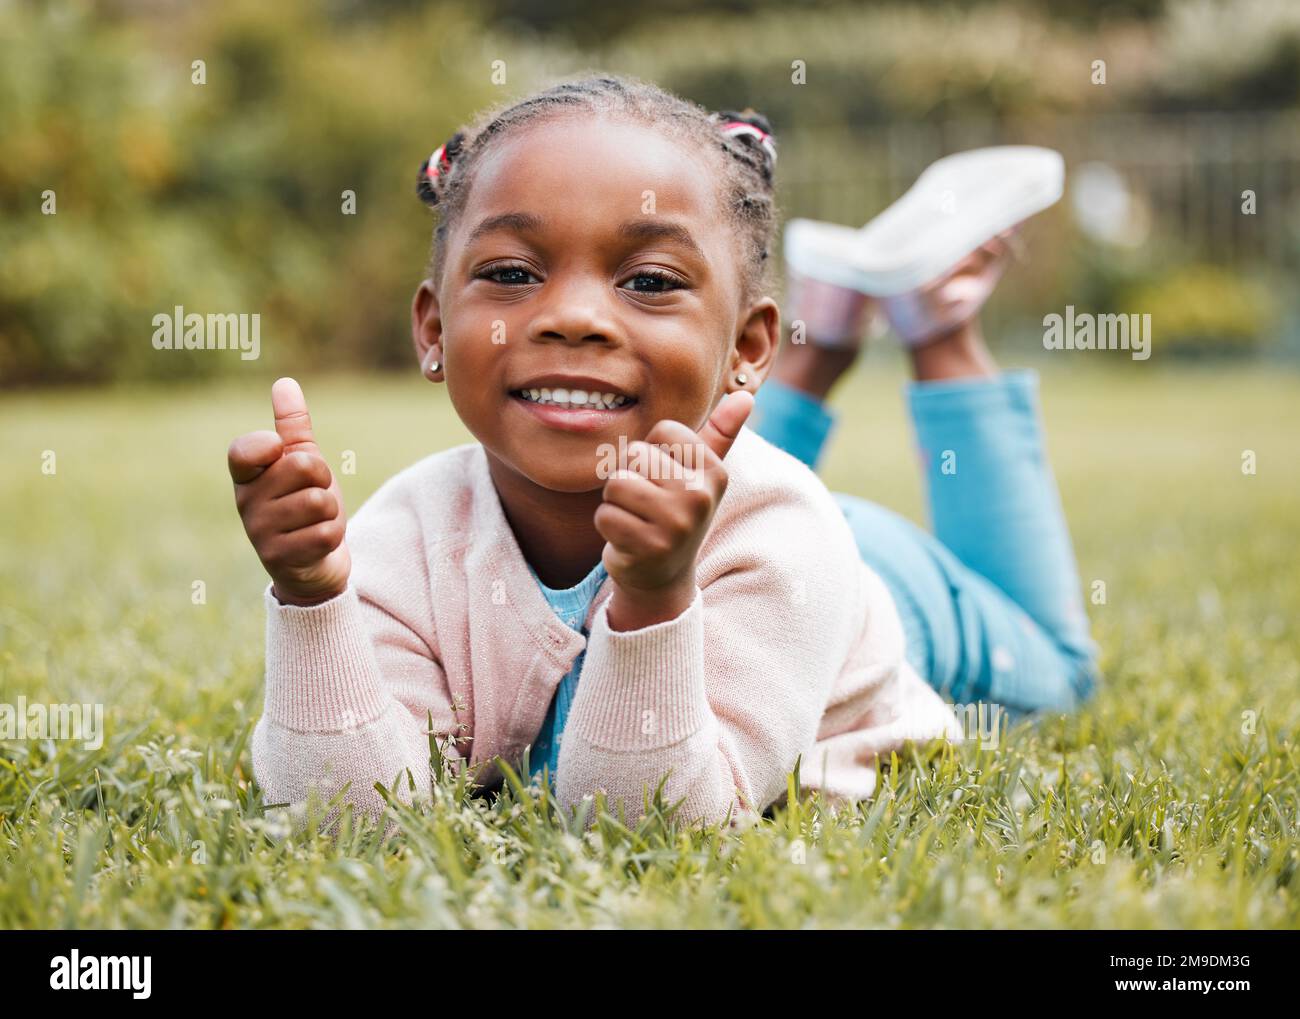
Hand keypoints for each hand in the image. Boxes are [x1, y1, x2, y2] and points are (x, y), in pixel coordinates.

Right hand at [227, 378, 350, 605]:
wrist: (313, 564)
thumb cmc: (305, 507)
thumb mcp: (303, 464)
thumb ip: (293, 427)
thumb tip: (285, 383)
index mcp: (247, 475)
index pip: (246, 449)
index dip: (271, 446)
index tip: (279, 454)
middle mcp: (246, 502)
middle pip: (304, 466)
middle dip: (323, 481)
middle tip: (313, 497)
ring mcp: (258, 532)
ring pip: (318, 501)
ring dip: (331, 511)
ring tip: (316, 521)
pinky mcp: (277, 558)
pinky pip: (325, 533)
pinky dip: (332, 536)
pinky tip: (318, 543)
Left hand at [595, 389, 753, 630]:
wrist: (663, 574)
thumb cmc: (675, 511)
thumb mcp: (698, 473)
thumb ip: (719, 433)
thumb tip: (744, 396)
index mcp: (714, 471)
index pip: (663, 430)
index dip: (652, 452)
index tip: (664, 478)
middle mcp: (701, 495)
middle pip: (635, 455)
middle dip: (629, 477)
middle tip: (646, 503)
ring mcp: (678, 523)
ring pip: (616, 483)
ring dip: (615, 502)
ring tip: (635, 519)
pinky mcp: (650, 547)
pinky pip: (605, 515)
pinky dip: (608, 526)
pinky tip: (628, 539)